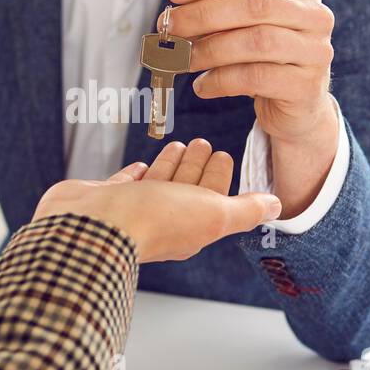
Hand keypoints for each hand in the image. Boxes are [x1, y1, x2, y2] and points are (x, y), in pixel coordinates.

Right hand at [32, 139, 281, 262]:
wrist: (93, 225)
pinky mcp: (107, 200)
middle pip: (186, 188)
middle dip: (197, 166)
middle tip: (203, 143)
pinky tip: (141, 166)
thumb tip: (276, 207)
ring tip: (179, 146)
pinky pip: (126, 185)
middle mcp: (162, 219)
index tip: (225, 155)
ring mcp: (133, 210)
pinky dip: (137, 174)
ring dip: (171, 166)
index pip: (212, 197)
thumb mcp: (213, 213)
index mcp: (191, 225)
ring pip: (159, 184)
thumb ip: (244, 210)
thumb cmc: (152, 220)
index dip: (220, 176)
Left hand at [166, 0, 339, 217]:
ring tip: (182, 60)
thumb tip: (174, 9)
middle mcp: (316, 15)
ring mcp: (316, 51)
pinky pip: (256, 78)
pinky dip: (221, 81)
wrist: (298, 105)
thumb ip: (218, 9)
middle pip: (254, 6)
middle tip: (168, 27)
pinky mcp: (306, 87)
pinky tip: (202, 85)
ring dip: (209, 50)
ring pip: (256, 42)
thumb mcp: (246, 25)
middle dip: (203, 15)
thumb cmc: (265, 56)